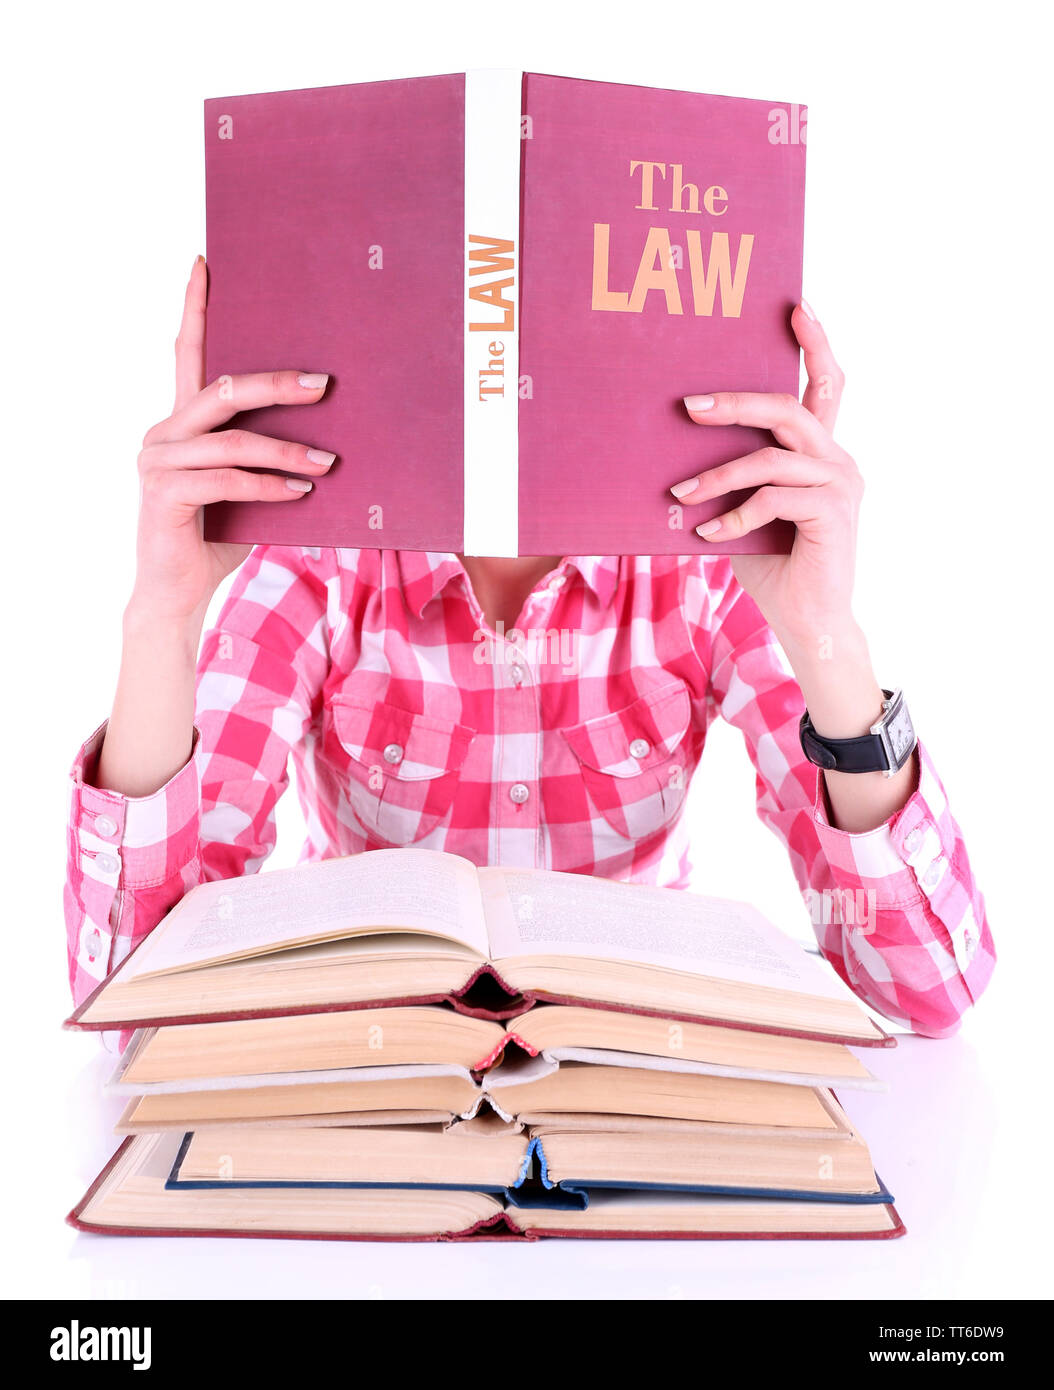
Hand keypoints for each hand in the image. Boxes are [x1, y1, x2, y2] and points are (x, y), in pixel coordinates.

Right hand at [131, 255, 334, 623]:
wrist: (176, 592)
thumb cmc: (218, 537)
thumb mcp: (249, 489)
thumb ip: (268, 458)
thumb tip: (331, 440)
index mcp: (181, 421)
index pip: (187, 353)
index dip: (194, 308)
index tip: (203, 263)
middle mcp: (164, 432)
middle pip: (224, 389)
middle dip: (277, 383)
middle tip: (324, 382)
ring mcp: (159, 462)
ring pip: (232, 441)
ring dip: (286, 448)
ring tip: (329, 459)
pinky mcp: (164, 494)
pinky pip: (228, 481)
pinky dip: (269, 486)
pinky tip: (301, 490)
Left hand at [669, 302, 858, 645]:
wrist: (808, 621)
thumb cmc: (773, 564)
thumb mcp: (743, 511)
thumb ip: (731, 477)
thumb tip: (675, 452)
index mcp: (820, 451)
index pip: (825, 385)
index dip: (814, 343)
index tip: (795, 306)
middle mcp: (837, 459)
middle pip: (788, 408)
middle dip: (735, 402)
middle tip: (689, 405)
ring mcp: (840, 484)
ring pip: (771, 457)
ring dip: (718, 474)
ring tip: (679, 493)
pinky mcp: (833, 514)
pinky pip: (773, 499)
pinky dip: (734, 515)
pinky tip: (708, 533)